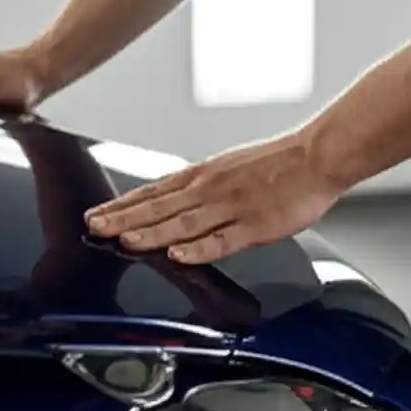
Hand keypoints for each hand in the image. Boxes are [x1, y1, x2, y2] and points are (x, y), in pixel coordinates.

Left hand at [83, 130, 345, 264]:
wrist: (316, 156)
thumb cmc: (278, 163)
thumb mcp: (228, 167)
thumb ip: (200, 187)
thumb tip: (173, 201)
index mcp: (202, 176)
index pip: (152, 192)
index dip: (122, 205)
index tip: (96, 215)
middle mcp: (210, 189)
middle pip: (159, 208)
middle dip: (123, 219)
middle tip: (94, 228)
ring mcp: (231, 207)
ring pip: (182, 223)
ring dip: (151, 232)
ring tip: (124, 239)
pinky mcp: (254, 225)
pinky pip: (222, 240)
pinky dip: (199, 248)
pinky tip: (178, 255)